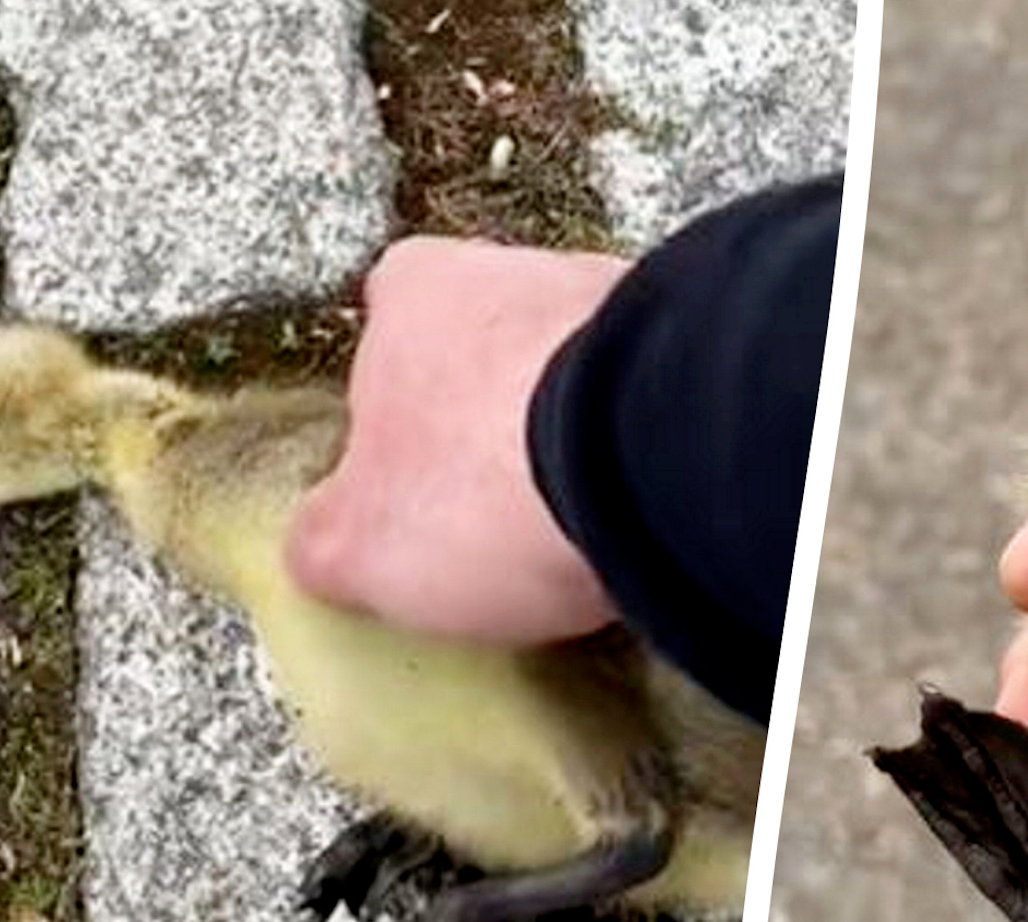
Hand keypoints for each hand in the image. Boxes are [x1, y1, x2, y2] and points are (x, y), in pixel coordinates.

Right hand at [285, 236, 631, 646]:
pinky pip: (665, 397)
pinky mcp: (705, 341)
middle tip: (510, 507)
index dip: (398, 397)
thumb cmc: (480, 487)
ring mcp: (622, 296)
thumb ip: (327, 539)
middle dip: (503, 415)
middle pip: (496, 344)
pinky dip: (657, 445)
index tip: (416, 466)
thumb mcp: (356, 547)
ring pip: (587, 368)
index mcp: (414, 292)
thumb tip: (322, 544)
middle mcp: (519, 268)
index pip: (389, 318)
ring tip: (593, 522)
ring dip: (589, 429)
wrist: (651, 459)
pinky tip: (659, 511)